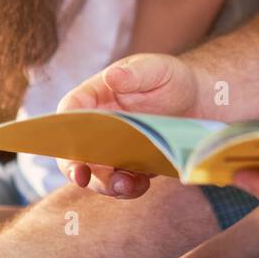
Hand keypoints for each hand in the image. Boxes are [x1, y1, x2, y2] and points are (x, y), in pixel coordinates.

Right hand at [55, 53, 200, 198]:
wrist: (196, 101)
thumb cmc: (170, 78)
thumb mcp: (156, 69)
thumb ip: (135, 72)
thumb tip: (112, 75)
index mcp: (95, 97)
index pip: (69, 112)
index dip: (62, 129)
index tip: (68, 144)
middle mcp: (97, 126)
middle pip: (74, 150)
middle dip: (75, 167)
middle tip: (83, 178)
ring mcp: (110, 149)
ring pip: (96, 173)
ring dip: (105, 184)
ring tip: (125, 184)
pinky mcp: (128, 165)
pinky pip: (121, 182)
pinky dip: (127, 188)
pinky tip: (141, 185)